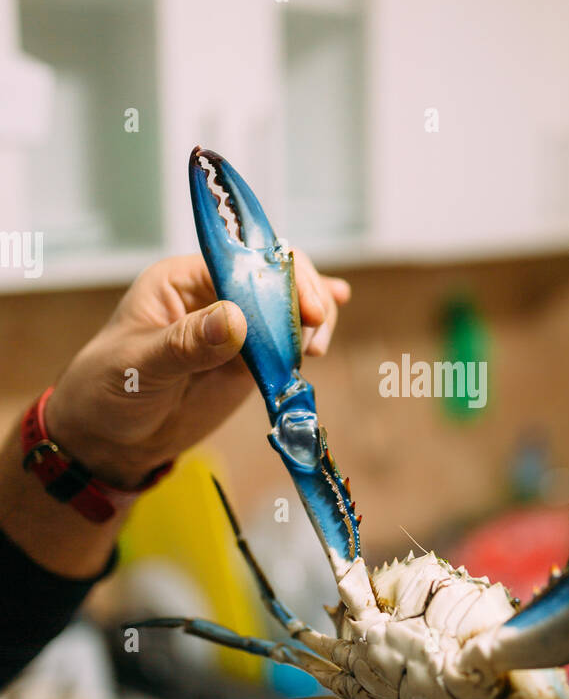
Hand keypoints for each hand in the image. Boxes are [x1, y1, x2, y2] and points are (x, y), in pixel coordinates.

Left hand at [46, 252, 349, 489]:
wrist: (110, 438)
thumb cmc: (108, 389)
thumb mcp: (140, 365)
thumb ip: (187, 343)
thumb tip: (236, 320)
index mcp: (184, 279)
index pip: (242, 261)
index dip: (279, 276)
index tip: (305, 305)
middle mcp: (214, 295)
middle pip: (275, 278)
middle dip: (304, 298)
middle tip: (316, 332)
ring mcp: (236, 327)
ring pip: (288, 307)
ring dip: (311, 321)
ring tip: (316, 350)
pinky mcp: (249, 360)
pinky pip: (286, 340)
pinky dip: (309, 333)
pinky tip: (331, 319)